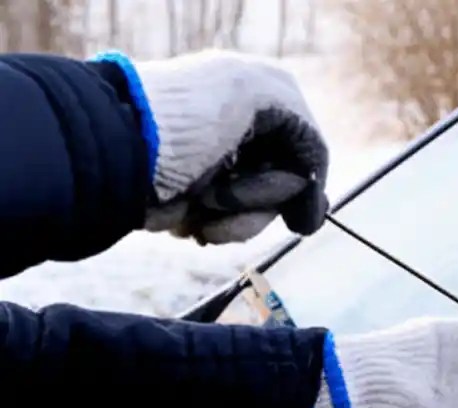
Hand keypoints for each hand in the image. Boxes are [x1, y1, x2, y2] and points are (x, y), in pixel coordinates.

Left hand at [129, 50, 328, 244]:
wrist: (110, 150)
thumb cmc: (183, 118)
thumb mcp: (257, 95)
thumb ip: (305, 134)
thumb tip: (313, 197)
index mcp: (261, 98)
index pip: (308, 155)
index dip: (303, 189)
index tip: (300, 222)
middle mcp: (244, 131)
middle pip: (284, 190)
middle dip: (255, 205)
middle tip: (219, 197)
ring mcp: (219, 166)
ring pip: (255, 215)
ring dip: (230, 220)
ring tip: (196, 207)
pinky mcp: (192, 195)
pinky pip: (222, 226)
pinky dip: (204, 226)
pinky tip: (179, 212)